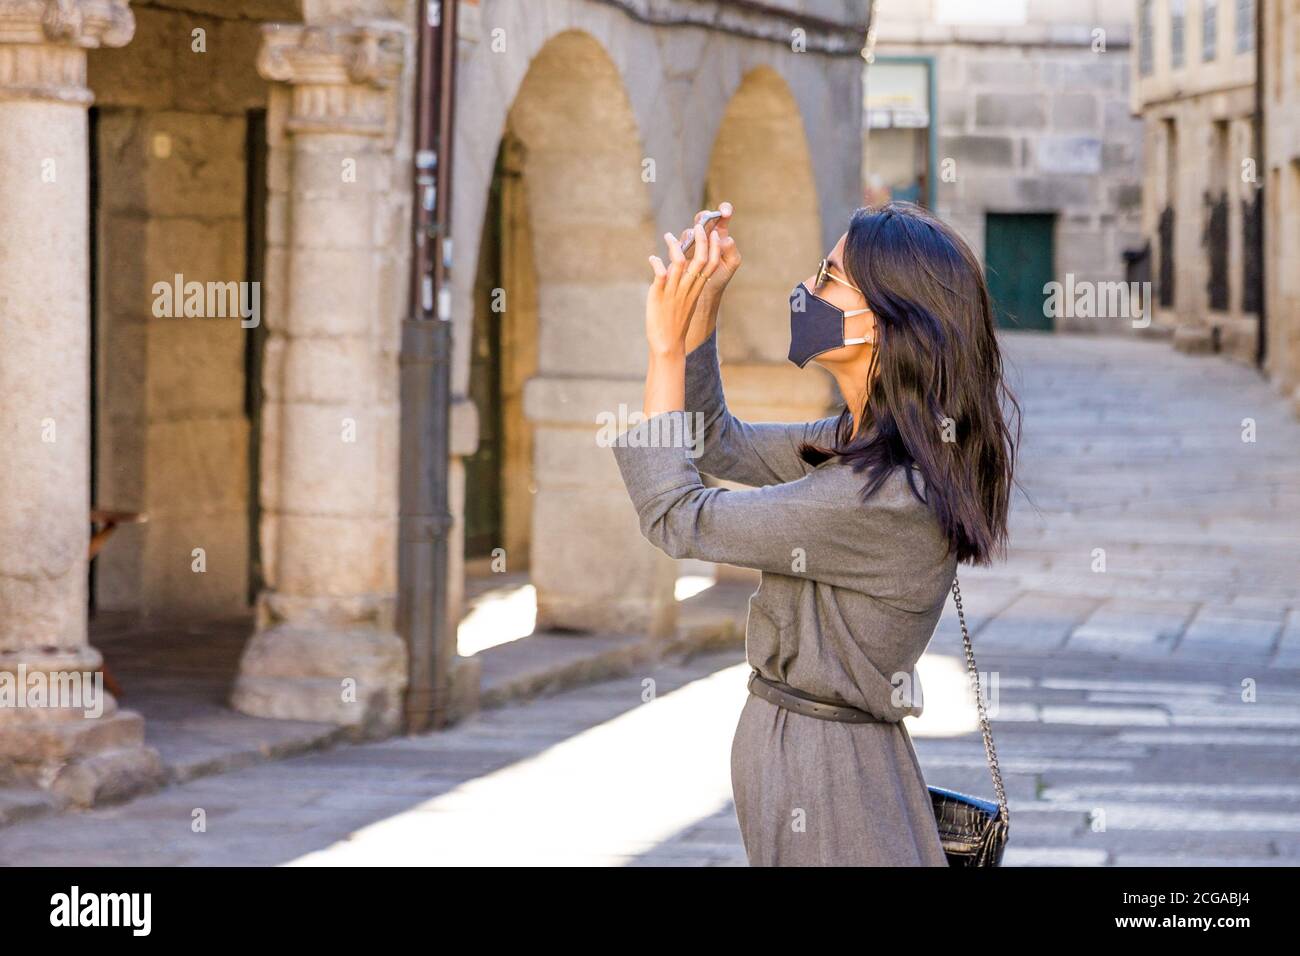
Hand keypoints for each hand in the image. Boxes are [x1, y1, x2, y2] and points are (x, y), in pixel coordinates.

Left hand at [646, 219, 721, 356]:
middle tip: (697, 225)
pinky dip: (656, 262)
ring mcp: (674, 291)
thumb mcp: (685, 303)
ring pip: (679, 262)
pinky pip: (659, 274)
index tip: (713, 233)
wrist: (667, 345)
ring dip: (674, 245)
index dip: (714, 247)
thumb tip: (677, 270)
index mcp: (697, 290)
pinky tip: (652, 258)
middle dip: (701, 240)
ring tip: (668, 235)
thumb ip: (684, 286)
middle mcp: (688, 289)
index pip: (711, 265)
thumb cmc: (675, 325)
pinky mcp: (659, 295)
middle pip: (700, 260)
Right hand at [673, 201, 740, 298]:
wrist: (704, 294)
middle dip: (704, 217)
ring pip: (690, 232)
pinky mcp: (680, 252)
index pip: (723, 214)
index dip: (724, 209)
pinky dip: (678, 244)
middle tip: (704, 225)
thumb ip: (732, 250)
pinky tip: (680, 248)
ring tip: (694, 240)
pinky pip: (678, 244)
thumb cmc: (719, 276)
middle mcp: (706, 235)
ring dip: (692, 234)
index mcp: (720, 234)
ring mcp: (692, 243)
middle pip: (703, 217)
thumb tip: (725, 239)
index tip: (724, 212)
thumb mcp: (731, 264)